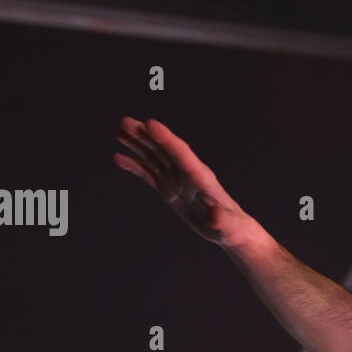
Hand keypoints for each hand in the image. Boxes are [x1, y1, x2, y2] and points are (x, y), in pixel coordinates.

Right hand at [113, 116, 252, 245]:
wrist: (231, 230)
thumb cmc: (233, 228)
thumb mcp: (229, 227)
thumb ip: (222, 220)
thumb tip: (215, 216)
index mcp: (202, 178)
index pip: (182, 154)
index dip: (167, 139)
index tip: (150, 123)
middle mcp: (187, 173)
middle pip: (164, 149)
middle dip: (145, 135)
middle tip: (125, 121)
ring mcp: (177, 179)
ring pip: (154, 156)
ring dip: (137, 144)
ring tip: (118, 131)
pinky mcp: (170, 189)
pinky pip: (149, 173)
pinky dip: (135, 165)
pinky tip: (119, 157)